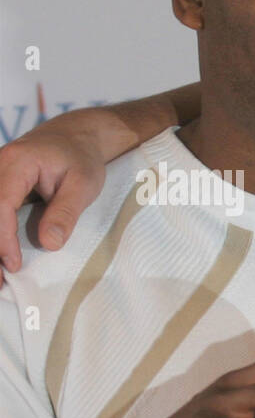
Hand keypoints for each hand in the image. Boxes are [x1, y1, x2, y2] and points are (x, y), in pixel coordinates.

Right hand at [0, 105, 127, 280]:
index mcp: (17, 162)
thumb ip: (65, 212)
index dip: (4, 237)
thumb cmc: (82, 158)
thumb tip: (49, 244)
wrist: (76, 137)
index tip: (13, 264)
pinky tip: (1, 256)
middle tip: (0, 280)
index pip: (1, 203)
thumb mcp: (84, 184)